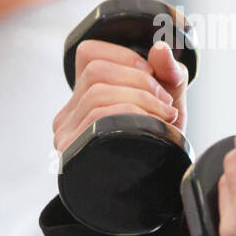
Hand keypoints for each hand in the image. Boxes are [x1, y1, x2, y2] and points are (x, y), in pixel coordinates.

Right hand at [52, 39, 187, 152]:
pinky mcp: (73, 152)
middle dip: (139, 80)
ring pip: (97, 93)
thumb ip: (167, 72)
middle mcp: (68, 114)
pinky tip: (151, 127)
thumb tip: (159, 48)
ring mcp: (67, 134)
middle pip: (96, 72)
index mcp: (83, 95)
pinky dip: (132, 115)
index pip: (89, 54)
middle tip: (165, 102)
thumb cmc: (159, 141)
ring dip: (140, 99)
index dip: (126, 57)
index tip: (154, 75)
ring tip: (163, 116)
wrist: (160, 186)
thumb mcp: (168, 100)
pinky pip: (98, 118)